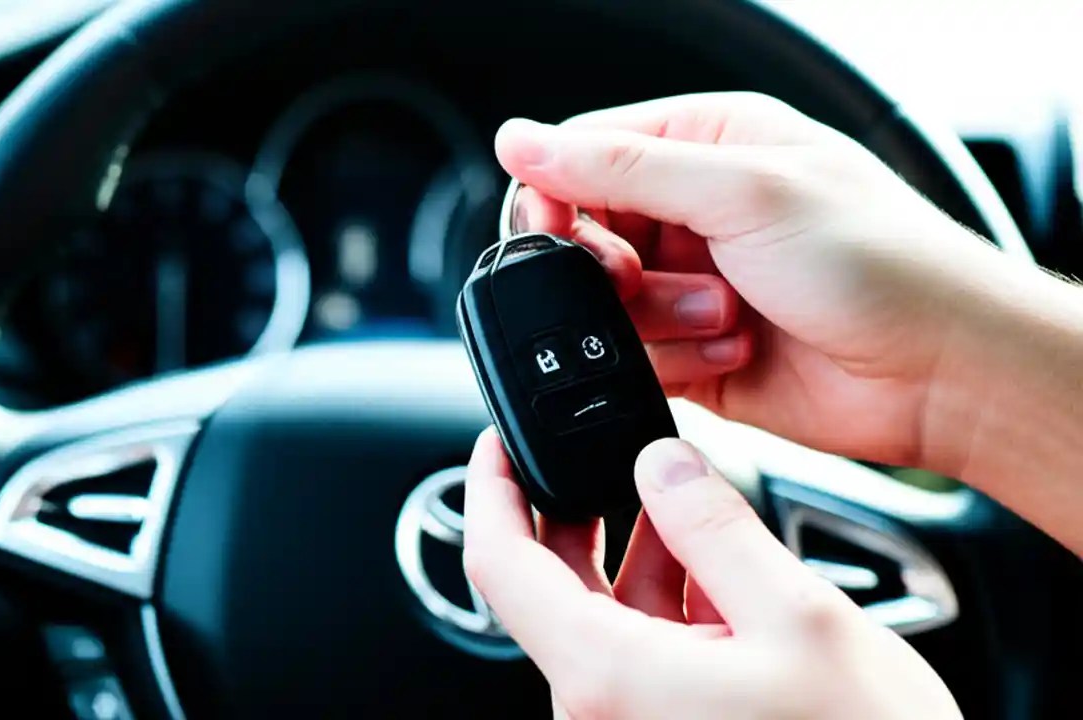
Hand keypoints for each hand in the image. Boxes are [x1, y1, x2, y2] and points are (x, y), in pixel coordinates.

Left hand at [463, 429, 961, 718]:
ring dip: (638, 550)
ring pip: (602, 612)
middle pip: (550, 585)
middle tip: (613, 453)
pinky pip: (638, 648)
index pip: (500, 565)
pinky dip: (667, 598)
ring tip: (692, 507)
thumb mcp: (798, 616)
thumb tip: (661, 463)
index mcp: (607, 677)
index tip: (500, 443)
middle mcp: (599, 709)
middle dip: (580, 510)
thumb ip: (716, 529)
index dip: (492, 490)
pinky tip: (716, 569)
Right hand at [496, 92, 999, 470]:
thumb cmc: (878, 262)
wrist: (941, 373)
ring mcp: (695, 282)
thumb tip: (521, 142)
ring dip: (661, 318)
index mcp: (708, 143)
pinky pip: (638, 358)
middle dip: (617, 268)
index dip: (559, 196)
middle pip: (587, 237)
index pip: (586, 154)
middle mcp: (696, 211)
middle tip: (647, 276)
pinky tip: (739, 346)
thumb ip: (621, 168)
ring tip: (730, 313)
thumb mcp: (743, 190)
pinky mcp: (698, 350)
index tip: (561, 231)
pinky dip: (678, 359)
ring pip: (608, 307)